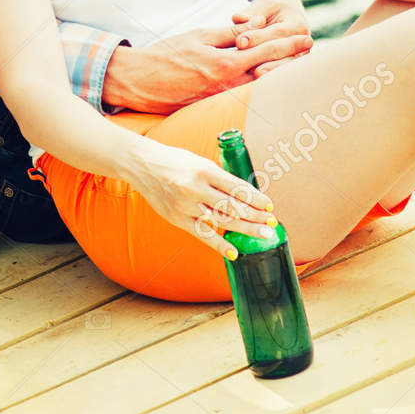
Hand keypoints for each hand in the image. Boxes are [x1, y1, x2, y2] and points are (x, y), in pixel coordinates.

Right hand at [101, 20, 311, 113]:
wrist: (140, 81)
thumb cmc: (165, 54)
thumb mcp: (198, 36)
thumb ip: (228, 34)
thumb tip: (253, 29)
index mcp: (226, 64)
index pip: (267, 52)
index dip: (290, 44)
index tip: (307, 39)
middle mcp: (228, 85)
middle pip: (271, 74)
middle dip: (293, 62)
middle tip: (312, 53)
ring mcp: (222, 98)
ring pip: (260, 87)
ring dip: (280, 76)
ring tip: (299, 66)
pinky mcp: (214, 106)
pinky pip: (243, 95)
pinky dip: (260, 87)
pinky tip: (269, 82)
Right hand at [125, 141, 277, 256]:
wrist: (142, 165)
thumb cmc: (174, 161)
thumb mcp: (199, 162)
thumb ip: (219, 178)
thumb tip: (245, 195)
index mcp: (204, 170)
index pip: (236, 187)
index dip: (256, 198)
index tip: (269, 206)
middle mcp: (195, 188)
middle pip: (232, 206)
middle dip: (255, 216)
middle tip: (272, 224)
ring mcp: (185, 205)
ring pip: (221, 221)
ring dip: (244, 229)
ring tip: (262, 235)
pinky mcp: (177, 218)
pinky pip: (201, 234)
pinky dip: (218, 244)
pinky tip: (233, 252)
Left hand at [231, 0, 313, 78]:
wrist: (287, 17)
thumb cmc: (270, 11)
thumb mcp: (262, 6)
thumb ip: (250, 13)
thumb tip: (239, 18)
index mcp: (297, 23)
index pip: (276, 31)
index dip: (257, 37)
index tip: (239, 41)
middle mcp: (303, 41)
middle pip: (283, 51)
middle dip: (263, 57)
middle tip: (245, 62)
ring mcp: (300, 56)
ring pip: (284, 65)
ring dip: (270, 70)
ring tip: (255, 74)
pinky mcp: (292, 65)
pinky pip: (283, 72)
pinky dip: (272, 76)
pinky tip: (258, 81)